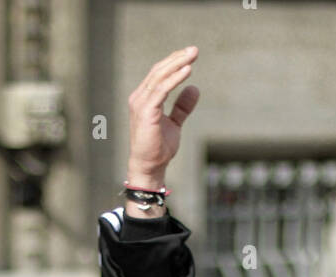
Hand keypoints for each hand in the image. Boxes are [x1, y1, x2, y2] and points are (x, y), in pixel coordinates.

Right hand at [127, 45, 200, 184]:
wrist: (150, 167)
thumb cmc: (159, 148)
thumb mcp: (174, 124)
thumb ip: (182, 107)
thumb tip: (195, 88)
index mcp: (145, 99)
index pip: (159, 74)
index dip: (174, 63)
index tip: (190, 55)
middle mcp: (140, 97)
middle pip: (159, 71)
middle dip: (177, 58)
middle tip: (194, 50)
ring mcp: (141, 103)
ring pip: (160, 76)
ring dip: (177, 64)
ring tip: (192, 56)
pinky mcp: (146, 111)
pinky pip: (162, 89)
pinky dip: (175, 79)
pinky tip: (187, 71)